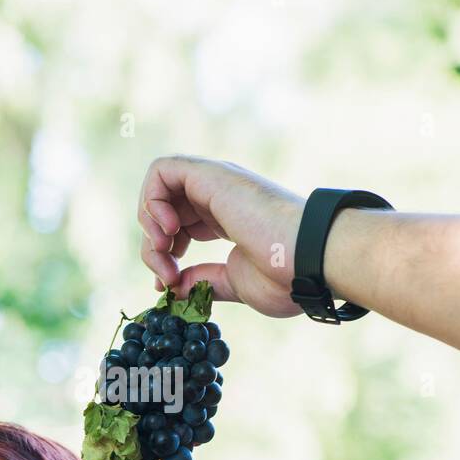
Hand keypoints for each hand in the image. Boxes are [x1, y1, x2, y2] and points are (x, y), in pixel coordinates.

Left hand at [137, 155, 306, 317]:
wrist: (309, 260)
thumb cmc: (285, 277)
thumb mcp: (233, 284)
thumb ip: (202, 281)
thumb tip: (173, 288)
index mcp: (227, 220)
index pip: (180, 227)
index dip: (165, 255)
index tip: (170, 285)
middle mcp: (220, 197)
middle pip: (164, 210)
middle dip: (154, 247)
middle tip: (166, 277)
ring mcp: (216, 183)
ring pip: (158, 189)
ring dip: (149, 226)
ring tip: (166, 252)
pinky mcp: (211, 175)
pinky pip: (162, 170)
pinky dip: (152, 200)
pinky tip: (169, 230)